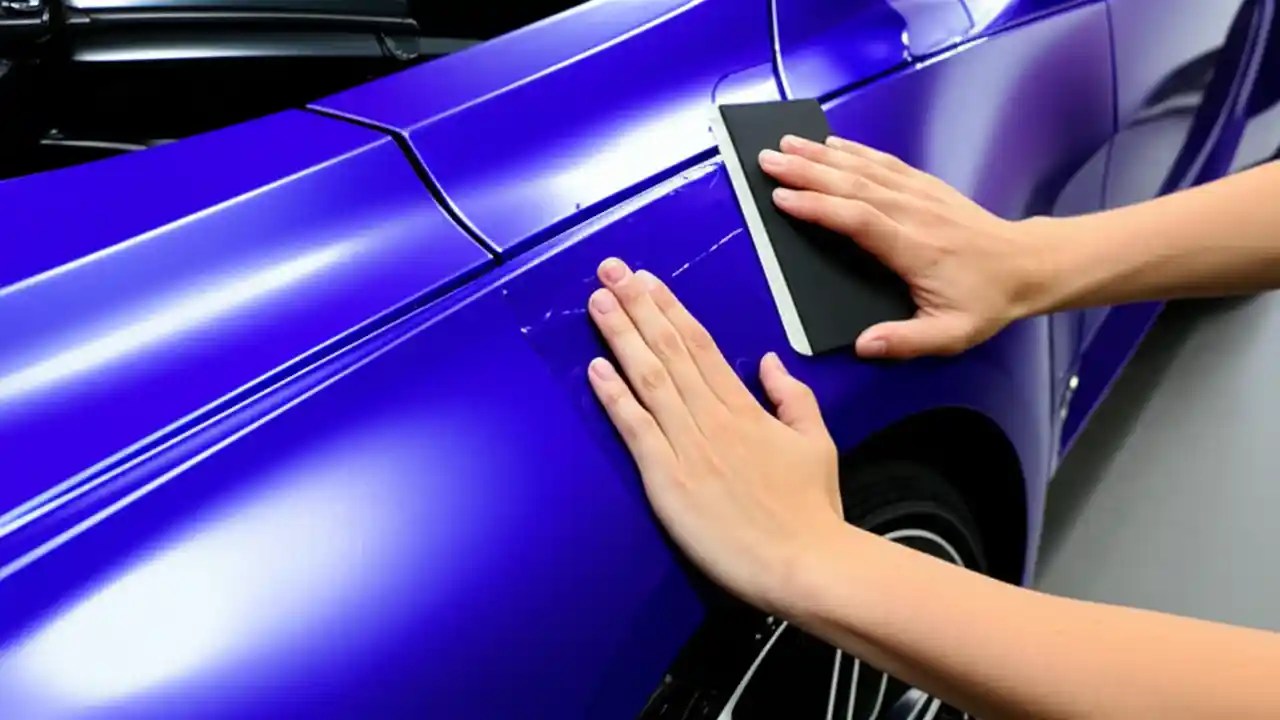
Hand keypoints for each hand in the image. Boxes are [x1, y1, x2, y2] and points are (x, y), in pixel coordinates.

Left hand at [585, 258, 844, 615]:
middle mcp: (712, 416)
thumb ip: (792, 397)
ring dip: (620, 336)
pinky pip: (636, 428)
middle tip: (609, 270)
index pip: (700, 344)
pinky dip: (614, 396)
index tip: (646, 280)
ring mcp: (687, 446)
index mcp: (745, 406)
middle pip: (668, 350)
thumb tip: (770, 361)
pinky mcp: (668, 479)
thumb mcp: (816, 442)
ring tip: (597, 301)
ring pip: (648, 378)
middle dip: (637, 306)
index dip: (669, 308)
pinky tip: (595, 367)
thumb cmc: (811, 509)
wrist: (805, 561)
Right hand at [760, 134, 1045, 358]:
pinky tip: (831, 143)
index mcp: (915, 249)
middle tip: (766, 160)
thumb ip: (905, 340)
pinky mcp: (927, 185)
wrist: (1028, 264)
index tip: (782, 198)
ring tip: (786, 144)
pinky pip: (885, 163)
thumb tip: (861, 345)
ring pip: (865, 168)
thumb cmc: (986, 301)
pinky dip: (855, 150)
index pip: (859, 221)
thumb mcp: (951, 334)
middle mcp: (914, 213)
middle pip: (853, 186)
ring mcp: (921, 194)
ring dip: (822, 155)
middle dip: (807, 171)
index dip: (819, 207)